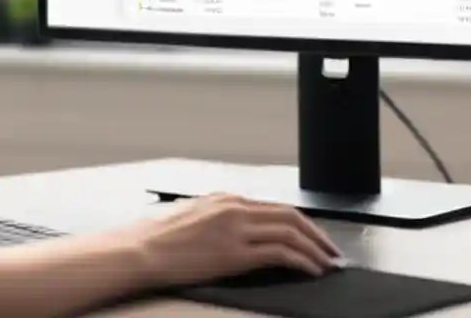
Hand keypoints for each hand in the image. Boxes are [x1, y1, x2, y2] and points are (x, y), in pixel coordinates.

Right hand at [126, 193, 341, 288]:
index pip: (274, 208)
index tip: (313, 237)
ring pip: (291, 232)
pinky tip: (310, 270)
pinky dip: (302, 261)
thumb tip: (234, 228)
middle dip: (316, 234)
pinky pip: (280, 253)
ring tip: (327, 264)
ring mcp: (236, 229)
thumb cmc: (156, 238)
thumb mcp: (191, 215)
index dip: (300, 223)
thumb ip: (216, 217)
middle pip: (290, 216)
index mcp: (226, 198)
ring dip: (315, 249)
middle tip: (331, 251)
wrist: (139, 250)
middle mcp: (235, 208)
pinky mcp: (235, 252)